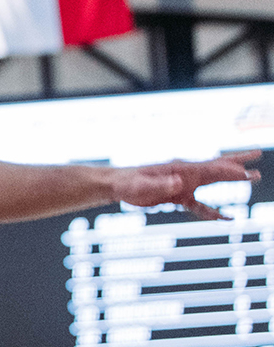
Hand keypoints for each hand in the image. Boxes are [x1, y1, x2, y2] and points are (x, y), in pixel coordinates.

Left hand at [113, 150, 260, 219]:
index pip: (210, 169)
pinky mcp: (177, 197)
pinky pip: (200, 205)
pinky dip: (214, 212)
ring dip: (232, 180)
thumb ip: (160, 185)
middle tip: (258, 155)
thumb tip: (178, 183)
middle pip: (217, 168)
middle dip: (238, 163)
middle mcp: (184, 175)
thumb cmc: (127, 184)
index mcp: (179, 170)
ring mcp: (182, 185)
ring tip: (253, 176)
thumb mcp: (141, 186)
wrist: (116, 186)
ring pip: (212, 182)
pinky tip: (227, 219)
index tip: (248, 172)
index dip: (230, 170)